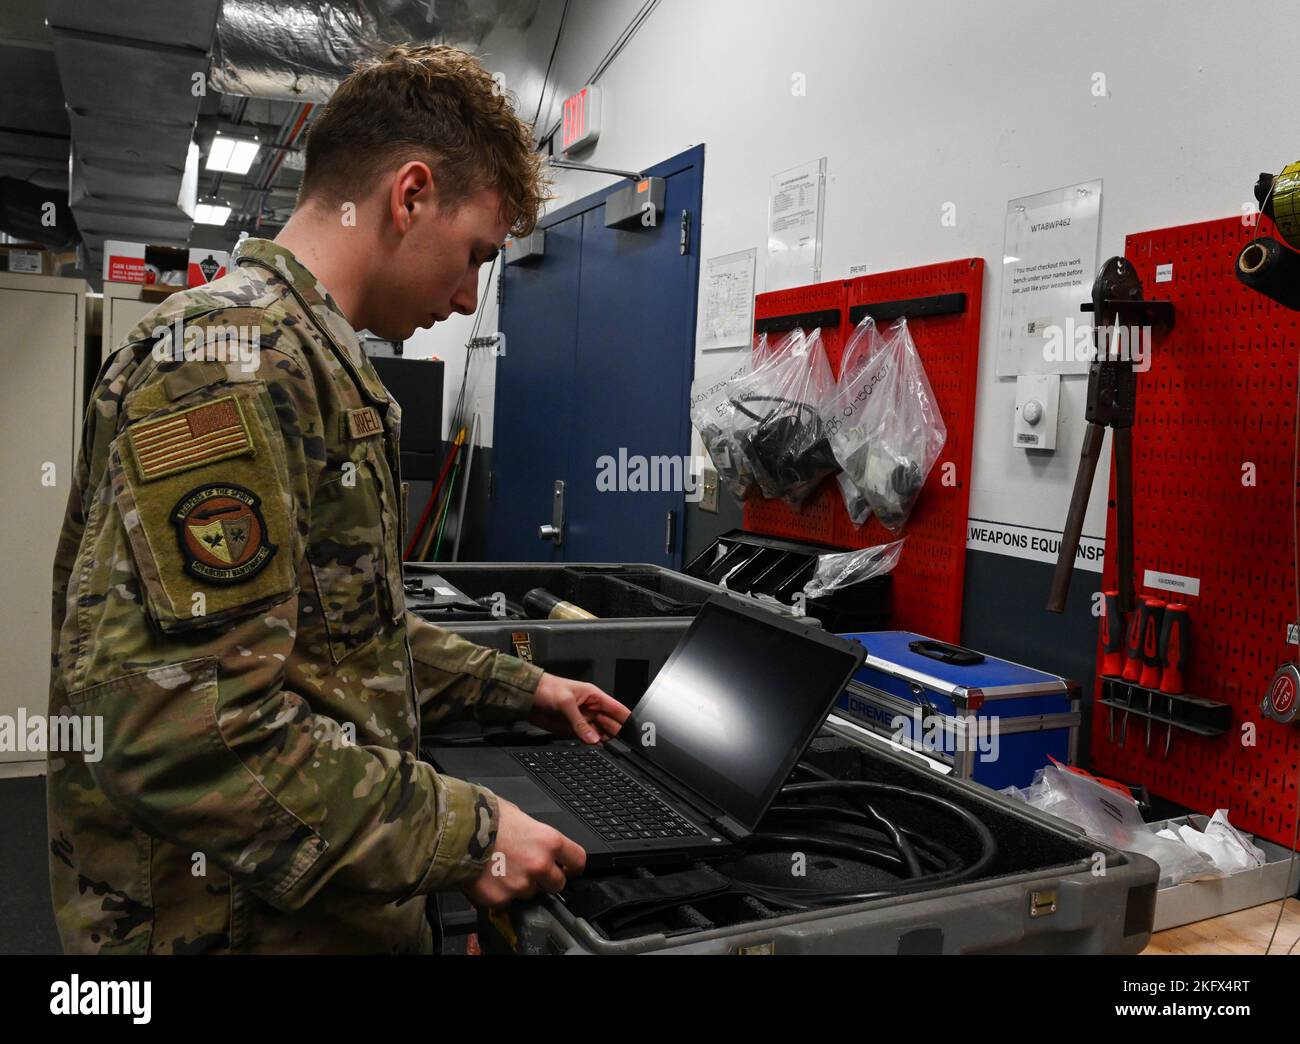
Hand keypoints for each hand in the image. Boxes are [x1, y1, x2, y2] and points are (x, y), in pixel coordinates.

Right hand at [462, 798, 585, 906]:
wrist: (455, 832)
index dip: (572, 865)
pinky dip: (499, 892)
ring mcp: (521, 885)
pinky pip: (506, 900)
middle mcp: (539, 865)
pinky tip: (488, 876)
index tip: (567, 868)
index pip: (578, 860)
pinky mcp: (501, 899)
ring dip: (520, 885)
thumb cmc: (483, 816)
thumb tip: (535, 838)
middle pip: (557, 884)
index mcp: (548, 841)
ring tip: (501, 868)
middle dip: (546, 879)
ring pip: (530, 893)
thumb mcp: (517, 814)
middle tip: (528, 869)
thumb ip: (533, 832)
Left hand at [528, 672, 629, 743]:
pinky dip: (591, 745)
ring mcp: (582, 720)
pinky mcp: (572, 729)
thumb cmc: (547, 688)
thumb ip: (579, 723)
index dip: (628, 720)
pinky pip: (586, 739)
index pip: (617, 710)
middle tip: (621, 746)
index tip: (635, 732)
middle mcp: (591, 709)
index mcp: (594, 697)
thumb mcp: (566, 703)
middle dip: (617, 735)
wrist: (528, 695)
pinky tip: (594, 749)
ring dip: (603, 741)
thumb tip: (592, 738)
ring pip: (599, 733)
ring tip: (608, 749)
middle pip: (610, 724)